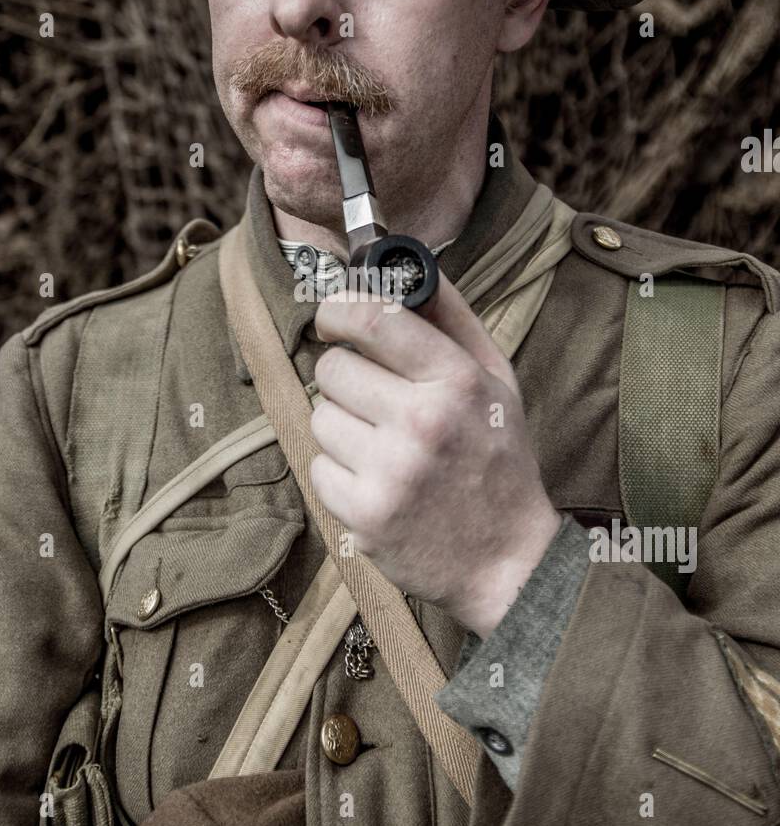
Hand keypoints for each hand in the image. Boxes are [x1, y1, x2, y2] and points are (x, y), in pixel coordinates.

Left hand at [310, 273, 559, 637]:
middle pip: (333, 368)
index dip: (338, 309)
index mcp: (455, 382)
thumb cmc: (499, 460)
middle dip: (345, 377)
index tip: (333, 318)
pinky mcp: (363, 514)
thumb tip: (407, 265)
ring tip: (383, 446)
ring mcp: (389, 472)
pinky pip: (318, 467)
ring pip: (320, 416)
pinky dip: (339, 473)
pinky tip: (377, 482)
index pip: (372, 318)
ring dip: (342, 426)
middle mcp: (421, 423)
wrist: (508, 561)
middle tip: (375, 399)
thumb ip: (452, 319)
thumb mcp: (494, 380)